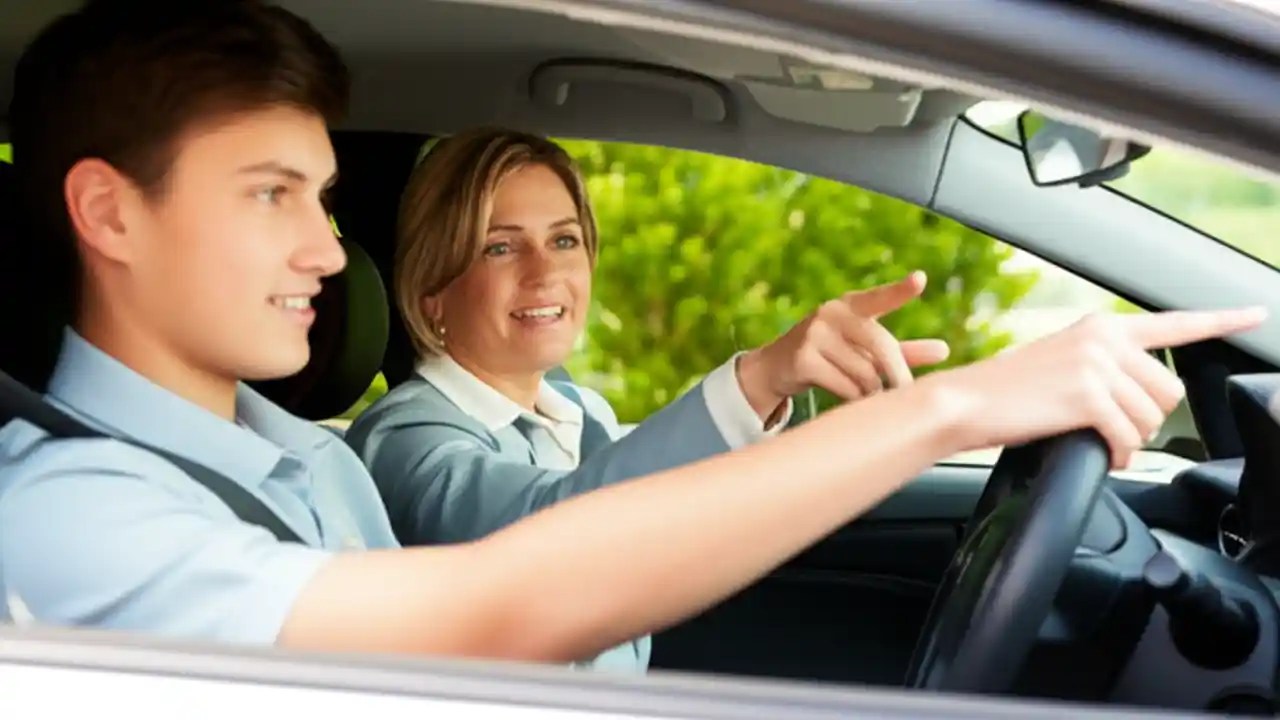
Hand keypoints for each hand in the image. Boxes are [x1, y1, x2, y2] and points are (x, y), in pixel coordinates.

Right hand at [736, 271, 950, 419]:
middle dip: (898, 374)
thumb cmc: (832, 355)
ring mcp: (814, 334)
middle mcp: (832, 312)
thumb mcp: (865, 349)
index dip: (900, 290)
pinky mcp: (803, 358)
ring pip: (865, 373)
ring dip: (872, 392)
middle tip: (905, 394)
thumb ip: (903, 350)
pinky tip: (844, 397)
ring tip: (862, 392)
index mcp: (852, 305)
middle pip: (881, 346)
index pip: (880, 298)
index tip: (920, 280)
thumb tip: (944, 350)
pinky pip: (846, 387)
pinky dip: (853, 399)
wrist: (777, 367)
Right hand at [931, 307, 1267, 467]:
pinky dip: (1119, 454)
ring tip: (1095, 436)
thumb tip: (1141, 398)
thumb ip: (1104, 366)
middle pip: (1167, 391)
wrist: (964, 402)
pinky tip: (1102, 452)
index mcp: (1100, 327)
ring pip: (1150, 418)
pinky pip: (1128, 437)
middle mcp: (1102, 340)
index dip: (1221, 319)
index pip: (1173, 323)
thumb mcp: (1060, 363)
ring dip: (1129, 437)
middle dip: (1145, 417)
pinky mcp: (1087, 396)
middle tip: (1108, 425)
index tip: (1254, 314)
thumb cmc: (1004, 391)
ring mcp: (1096, 366)